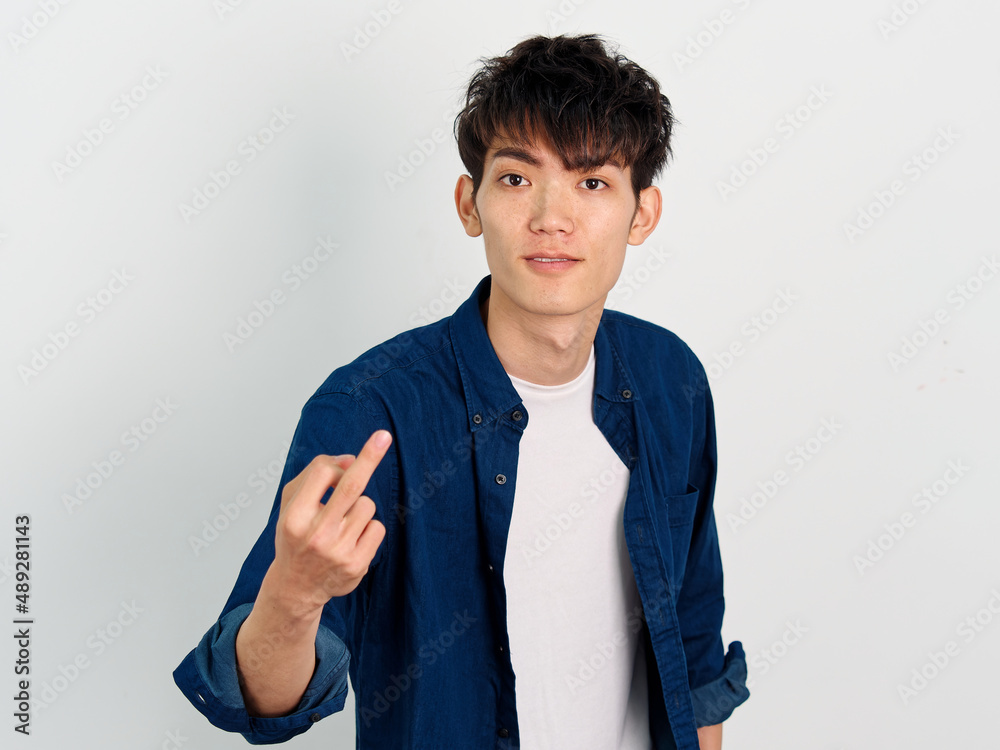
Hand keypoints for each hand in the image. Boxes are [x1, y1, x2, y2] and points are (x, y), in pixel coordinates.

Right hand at [269, 429, 391, 616]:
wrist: (296, 587)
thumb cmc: (296, 536)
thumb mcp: (291, 504)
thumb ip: (315, 475)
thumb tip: (352, 460)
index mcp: (295, 517)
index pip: (323, 473)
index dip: (336, 466)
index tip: (348, 461)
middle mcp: (316, 534)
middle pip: (350, 486)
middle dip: (369, 457)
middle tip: (384, 436)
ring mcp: (338, 551)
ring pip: (367, 505)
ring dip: (360, 508)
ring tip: (342, 525)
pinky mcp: (357, 564)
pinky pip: (378, 527)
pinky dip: (369, 528)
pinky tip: (352, 540)